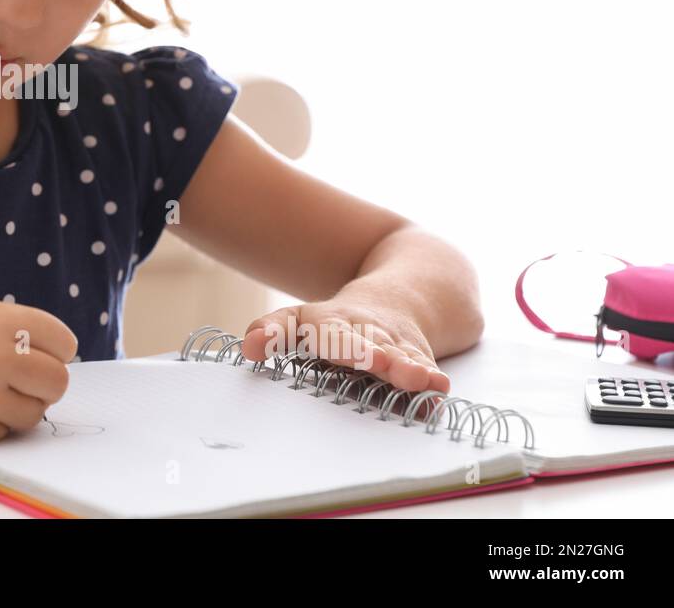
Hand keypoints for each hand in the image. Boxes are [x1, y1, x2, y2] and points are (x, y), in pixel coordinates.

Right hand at [0, 296, 78, 445]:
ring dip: (15, 408)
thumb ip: (8, 330)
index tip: (38, 357)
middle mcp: (0, 356)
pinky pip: (0, 433)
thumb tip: (48, 353)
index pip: (64, 342)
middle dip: (41, 386)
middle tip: (15, 383)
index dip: (53, 352)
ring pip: (33, 414)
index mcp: (3, 320)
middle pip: (58, 382)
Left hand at [238, 297, 450, 394]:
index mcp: (327, 325)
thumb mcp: (299, 320)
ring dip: (406, 367)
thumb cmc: (335, 323)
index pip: (316, 331)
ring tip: (416, 379)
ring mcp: (393, 344)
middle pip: (362, 342)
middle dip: (366, 351)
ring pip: (398, 354)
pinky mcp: (418, 357)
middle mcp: (362, 332)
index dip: (310, 339)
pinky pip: (424, 366)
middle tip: (376, 360)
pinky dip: (431, 378)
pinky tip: (438, 387)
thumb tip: (247, 347)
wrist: (401, 297)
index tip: (287, 347)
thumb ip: (272, 331)